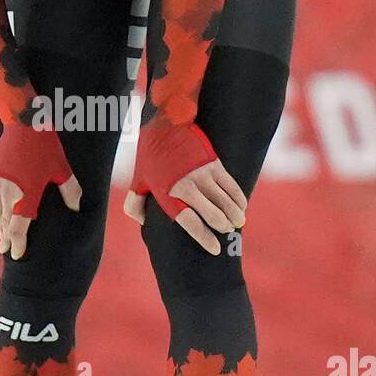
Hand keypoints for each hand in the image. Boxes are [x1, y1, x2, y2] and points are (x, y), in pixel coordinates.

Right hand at [0, 122, 81, 259]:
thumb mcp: (62, 168)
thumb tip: (77, 208)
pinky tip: (0, 213)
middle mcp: (9, 193)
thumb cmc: (45, 146)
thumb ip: (70, 191)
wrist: (22, 122)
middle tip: (6, 250)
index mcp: (25, 195)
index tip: (17, 255)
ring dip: (0, 224)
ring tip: (2, 236)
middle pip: (6, 222)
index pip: (18, 227)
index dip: (17, 243)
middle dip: (7, 237)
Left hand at [125, 118, 246, 254]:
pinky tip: (241, 207)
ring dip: (235, 215)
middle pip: (213, 214)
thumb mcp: (138, 181)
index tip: (215, 249)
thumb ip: (135, 205)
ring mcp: (203, 173)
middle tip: (227, 231)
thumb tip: (143, 223)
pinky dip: (239, 199)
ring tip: (237, 223)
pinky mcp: (214, 163)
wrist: (165, 126)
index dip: (204, 238)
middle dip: (223, 227)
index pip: (190, 222)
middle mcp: (187, 185)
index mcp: (168, 194)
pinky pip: (231, 186)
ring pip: (226, 201)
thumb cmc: (150, 158)